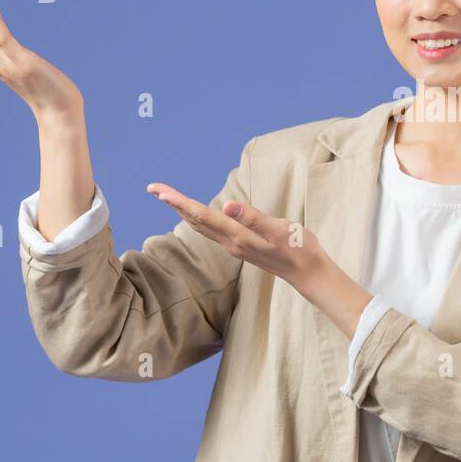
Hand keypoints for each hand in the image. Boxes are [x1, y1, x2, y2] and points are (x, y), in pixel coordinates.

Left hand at [146, 182, 328, 290]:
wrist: (308, 273)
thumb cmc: (299, 249)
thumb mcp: (279, 230)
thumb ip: (253, 218)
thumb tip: (228, 206)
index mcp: (237, 236)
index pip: (202, 215)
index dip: (180, 202)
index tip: (159, 190)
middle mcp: (231, 242)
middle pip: (196, 220)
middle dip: (175, 203)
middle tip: (153, 188)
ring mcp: (235, 246)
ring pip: (202, 226)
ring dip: (184, 210)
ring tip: (168, 198)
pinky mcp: (242, 246)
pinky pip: (212, 230)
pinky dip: (199, 218)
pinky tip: (197, 215)